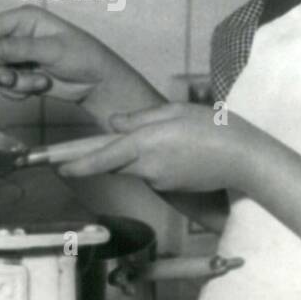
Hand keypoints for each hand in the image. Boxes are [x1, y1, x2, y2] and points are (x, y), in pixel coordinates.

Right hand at [0, 6, 147, 107]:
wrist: (99, 83)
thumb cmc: (82, 57)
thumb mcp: (51, 49)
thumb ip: (17, 49)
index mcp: (25, 19)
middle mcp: (18, 36)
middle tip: (12, 77)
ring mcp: (20, 57)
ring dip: (15, 82)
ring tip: (38, 81)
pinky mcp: (23, 76)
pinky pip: (7, 87)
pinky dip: (20, 91)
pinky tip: (40, 87)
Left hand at [58, 102, 257, 192]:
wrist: (243, 159)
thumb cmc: (212, 128)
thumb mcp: (174, 111)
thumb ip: (140, 118)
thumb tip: (114, 124)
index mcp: (144, 143)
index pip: (101, 156)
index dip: (77, 163)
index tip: (57, 167)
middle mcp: (147, 166)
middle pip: (111, 165)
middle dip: (96, 159)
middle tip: (77, 153)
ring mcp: (158, 180)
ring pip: (133, 169)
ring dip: (132, 158)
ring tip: (160, 140)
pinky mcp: (170, 187)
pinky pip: (151, 174)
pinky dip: (153, 164)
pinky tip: (175, 151)